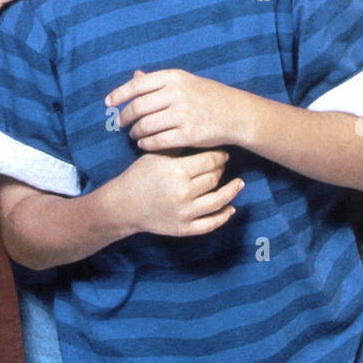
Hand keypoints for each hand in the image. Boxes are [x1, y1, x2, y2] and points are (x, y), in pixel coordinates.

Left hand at [106, 69, 246, 150]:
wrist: (235, 113)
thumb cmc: (207, 96)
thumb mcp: (184, 81)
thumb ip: (158, 81)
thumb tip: (134, 76)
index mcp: (174, 77)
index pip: (137, 85)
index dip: (119, 94)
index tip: (108, 102)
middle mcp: (177, 94)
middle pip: (138, 107)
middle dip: (125, 117)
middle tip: (120, 123)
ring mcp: (183, 115)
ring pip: (146, 126)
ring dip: (135, 132)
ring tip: (133, 134)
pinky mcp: (188, 135)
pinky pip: (158, 141)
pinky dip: (146, 143)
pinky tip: (144, 143)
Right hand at [112, 149, 242, 237]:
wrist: (123, 205)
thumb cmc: (139, 175)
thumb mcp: (155, 155)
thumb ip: (177, 144)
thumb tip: (200, 133)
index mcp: (177, 171)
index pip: (209, 160)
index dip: (220, 155)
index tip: (223, 152)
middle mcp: (183, 192)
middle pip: (215, 178)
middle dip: (222, 169)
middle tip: (223, 164)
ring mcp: (184, 212)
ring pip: (218, 200)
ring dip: (232, 191)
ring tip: (239, 183)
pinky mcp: (184, 228)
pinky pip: (210, 224)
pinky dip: (224, 216)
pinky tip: (231, 208)